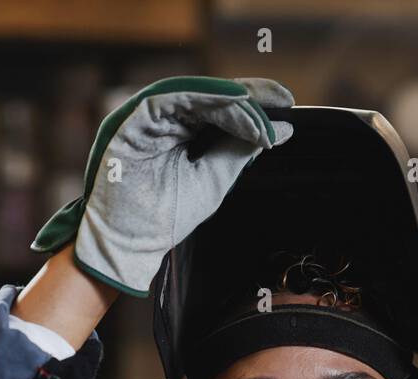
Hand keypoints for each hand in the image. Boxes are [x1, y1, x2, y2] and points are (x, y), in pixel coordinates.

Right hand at [31, 76, 294, 296]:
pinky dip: (203, 98)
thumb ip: (241, 151)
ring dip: (230, 100)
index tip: (287, 103)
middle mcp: (162, 120)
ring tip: (261, 111)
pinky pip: (170, 98)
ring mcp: (145, 119)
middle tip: (282, 101)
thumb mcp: (215, 179)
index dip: (253, 102)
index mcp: (179, 131)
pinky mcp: (131, 122)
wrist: (131, 246)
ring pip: (194, 94)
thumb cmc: (165, 218)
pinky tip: (233, 106)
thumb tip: (282, 130)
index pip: (219, 106)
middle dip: (248, 96)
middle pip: (209, 95)